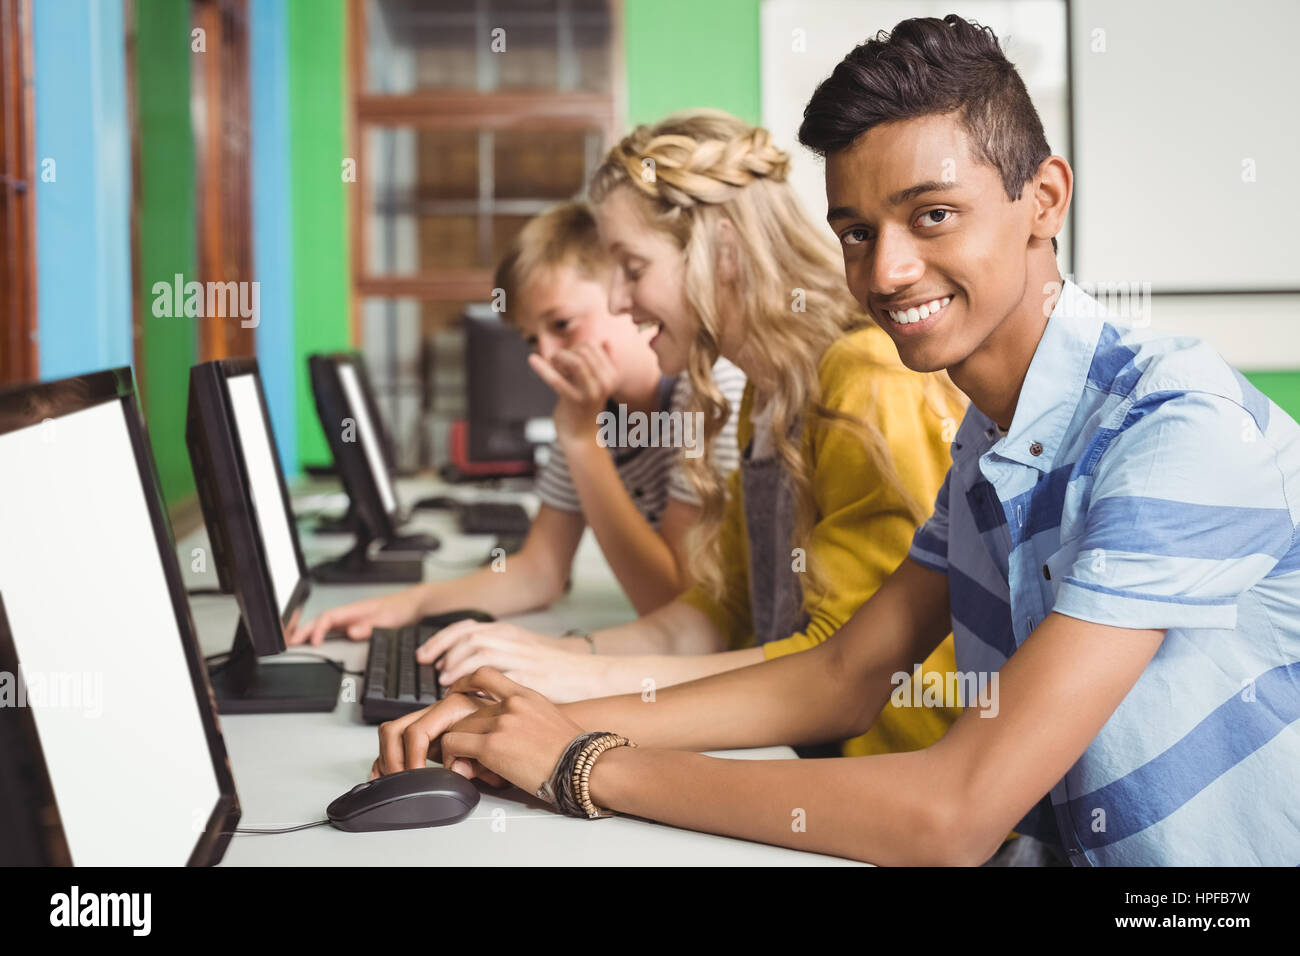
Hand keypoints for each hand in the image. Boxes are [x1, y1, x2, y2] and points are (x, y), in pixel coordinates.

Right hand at [288, 586, 425, 645]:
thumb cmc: (401, 608)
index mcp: (355, 609)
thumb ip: (370, 625)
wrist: (414, 605)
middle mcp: (351, 614)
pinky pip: (334, 629)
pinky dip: (322, 635)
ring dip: (310, 633)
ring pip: (326, 625)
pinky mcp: (356, 625)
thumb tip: (352, 631)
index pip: (329, 617)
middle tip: (290, 643)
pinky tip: (317, 642)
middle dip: (304, 630)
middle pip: (322, 620)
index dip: (318, 629)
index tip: (314, 642)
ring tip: (296, 644)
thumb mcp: (388, 619)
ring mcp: (352, 619)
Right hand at [372, 689, 504, 781]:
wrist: (526, 735)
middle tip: (401, 783)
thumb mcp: (500, 751)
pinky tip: (384, 773)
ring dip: (387, 757)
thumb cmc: (516, 739)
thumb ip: (478, 760)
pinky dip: (388, 756)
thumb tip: (455, 770)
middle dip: (393, 759)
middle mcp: (440, 710)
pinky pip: (398, 738)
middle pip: (397, 728)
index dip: (413, 759)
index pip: (418, 731)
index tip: (416, 779)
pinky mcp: (428, 731)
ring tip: (393, 780)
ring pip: (392, 730)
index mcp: (456, 707)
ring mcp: (431, 719)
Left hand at [376, 668, 588, 801]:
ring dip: (456, 747)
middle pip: (464, 708)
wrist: (585, 765)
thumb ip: (523, 716)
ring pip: (455, 728)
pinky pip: (453, 745)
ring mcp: (500, 723)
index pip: (484, 674)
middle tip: (461, 749)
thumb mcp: (549, 719)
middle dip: (458, 729)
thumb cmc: (573, 751)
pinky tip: (464, 769)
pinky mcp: (491, 746)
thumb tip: (504, 732)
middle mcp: (511, 704)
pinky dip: (452, 758)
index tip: (455, 693)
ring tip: (466, 763)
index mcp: (526, 694)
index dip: (464, 682)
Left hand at [416, 619, 603, 700]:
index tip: (426, 655)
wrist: (591, 678)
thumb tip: (466, 672)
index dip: (442, 640)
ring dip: (457, 666)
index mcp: (511, 634)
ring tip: (444, 682)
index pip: (468, 628)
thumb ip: (498, 658)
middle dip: (443, 651)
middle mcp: (514, 641)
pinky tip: (467, 696)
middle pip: (469, 637)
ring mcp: (522, 658)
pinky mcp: (530, 678)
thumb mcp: (525, 655)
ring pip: (480, 651)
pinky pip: (497, 677)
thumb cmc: (559, 672)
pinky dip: (477, 685)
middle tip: (430, 669)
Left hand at [528, 341, 618, 446]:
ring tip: (552, 367)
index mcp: (612, 375)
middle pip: (583, 350)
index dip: (574, 348)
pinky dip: (542, 368)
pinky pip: (556, 379)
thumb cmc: (584, 405)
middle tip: (557, 365)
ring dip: (558, 359)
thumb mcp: (596, 382)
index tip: (565, 360)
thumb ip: (600, 362)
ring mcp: (591, 392)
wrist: (580, 436)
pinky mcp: (574, 401)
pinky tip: (531, 359)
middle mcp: (605, 383)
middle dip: (566, 352)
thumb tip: (604, 340)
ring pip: (574, 361)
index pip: (592, 346)